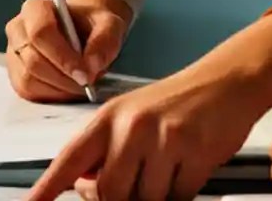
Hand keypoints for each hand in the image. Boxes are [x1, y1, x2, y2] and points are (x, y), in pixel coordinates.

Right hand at [5, 0, 132, 101]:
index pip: (40, 33)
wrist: (81, 33)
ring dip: (57, 89)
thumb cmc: (90, 25)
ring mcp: (12, 52)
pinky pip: (27, 91)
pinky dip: (50, 96)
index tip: (85, 75)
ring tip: (79, 86)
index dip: (62, 57)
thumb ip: (105, 40)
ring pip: (28, 79)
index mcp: (35, 8)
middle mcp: (17, 29)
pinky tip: (67, 89)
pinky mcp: (14, 74)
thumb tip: (91, 66)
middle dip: (63, 78)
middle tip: (86, 84)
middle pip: (32, 60)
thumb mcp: (108, 24)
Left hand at [27, 15, 271, 200]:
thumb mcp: (128, 117)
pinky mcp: (195, 154)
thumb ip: (104, 150)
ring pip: (147, 200)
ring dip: (155, 197)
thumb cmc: (173, 103)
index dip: (48, 187)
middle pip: (109, 192)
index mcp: (107, 119)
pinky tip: (185, 171)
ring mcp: (163, 140)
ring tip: (165, 173)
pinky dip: (181, 193)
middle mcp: (130, 128)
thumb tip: (83, 186)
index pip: (70, 159)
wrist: (223, 83)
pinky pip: (179, 197)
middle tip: (133, 189)